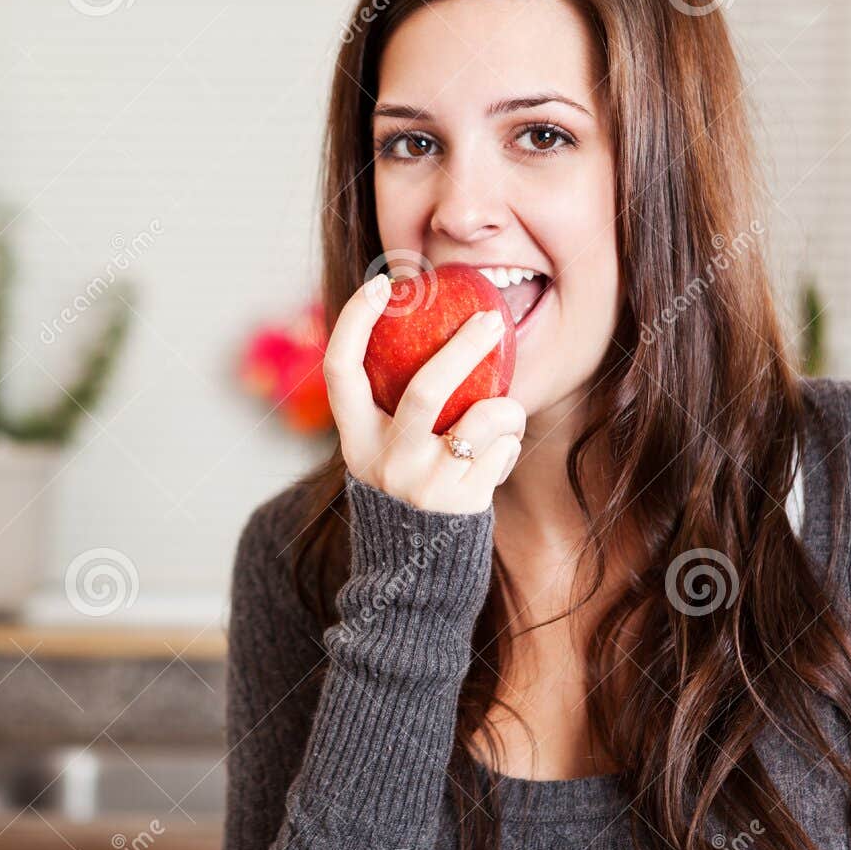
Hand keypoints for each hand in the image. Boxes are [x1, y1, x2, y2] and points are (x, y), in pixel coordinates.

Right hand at [323, 274, 526, 514]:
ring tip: (504, 414)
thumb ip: (392, 402)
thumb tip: (423, 321)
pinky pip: (504, 448)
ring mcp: (425, 483)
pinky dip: (510, 442)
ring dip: (506, 408)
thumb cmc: (408, 482)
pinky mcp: (463, 501)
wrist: (417, 565)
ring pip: (483, 418)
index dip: (354, 321)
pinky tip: (495, 457)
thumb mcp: (382, 446)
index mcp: (355, 438)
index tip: (382, 284)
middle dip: (464, 347)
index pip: (340, 369)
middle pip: (426, 389)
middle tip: (489, 320)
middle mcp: (384, 460)